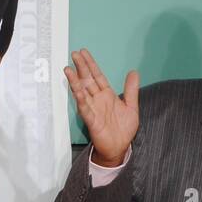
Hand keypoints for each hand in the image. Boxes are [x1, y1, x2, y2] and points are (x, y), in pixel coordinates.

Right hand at [64, 48, 138, 165]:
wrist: (119, 148)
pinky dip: (81, 99)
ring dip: (75, 81)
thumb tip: (134, 72)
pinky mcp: (91, 121)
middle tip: (74, 54)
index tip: (83, 52)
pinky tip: (77, 90)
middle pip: (88, 80)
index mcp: (107, 94)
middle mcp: (98, 99)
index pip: (97, 75)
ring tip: (68, 70)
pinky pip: (85, 108)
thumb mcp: (131, 107)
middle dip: (81, 67)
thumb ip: (131, 90)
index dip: (91, 64)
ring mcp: (93, 109)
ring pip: (82, 92)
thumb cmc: (123, 129)